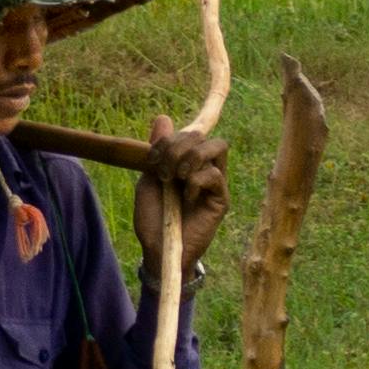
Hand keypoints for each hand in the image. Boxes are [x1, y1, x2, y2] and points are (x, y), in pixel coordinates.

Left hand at [135, 115, 229, 287]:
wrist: (158, 250)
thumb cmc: (153, 219)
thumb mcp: (148, 180)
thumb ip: (156, 151)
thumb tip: (162, 117)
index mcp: (183, 162)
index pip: (186, 132)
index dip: (168, 139)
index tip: (151, 161)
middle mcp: (202, 168)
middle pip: (201, 135)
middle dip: (177, 148)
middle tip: (163, 173)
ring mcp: (214, 183)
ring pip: (217, 146)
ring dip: (191, 158)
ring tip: (177, 179)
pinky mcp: (221, 199)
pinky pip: (216, 175)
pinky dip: (196, 182)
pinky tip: (185, 198)